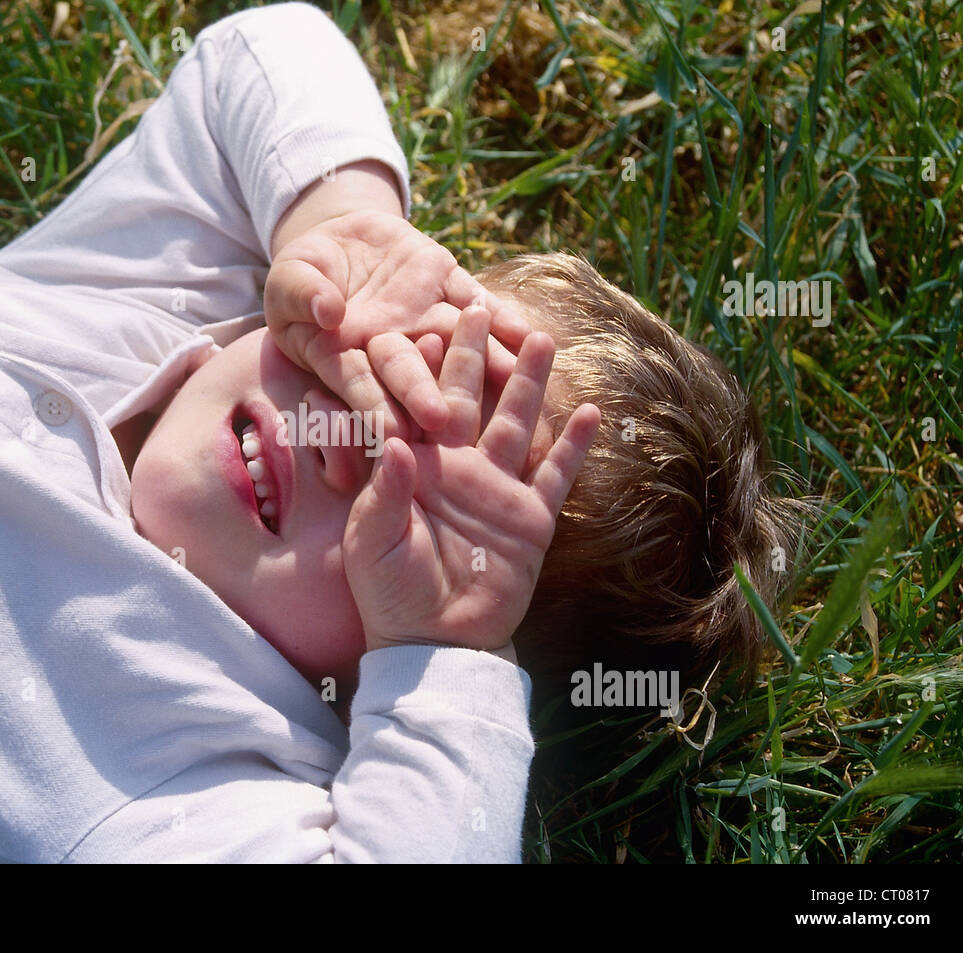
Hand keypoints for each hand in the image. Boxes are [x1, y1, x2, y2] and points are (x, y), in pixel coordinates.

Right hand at [265, 209, 534, 440]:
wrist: (338, 239)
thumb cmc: (301, 273)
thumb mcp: (290, 279)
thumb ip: (306, 294)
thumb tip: (328, 312)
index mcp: (343, 356)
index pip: (358, 385)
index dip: (373, 408)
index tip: (388, 433)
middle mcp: (389, 346)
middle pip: (410, 373)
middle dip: (426, 395)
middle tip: (443, 421)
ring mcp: (422, 317)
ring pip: (454, 345)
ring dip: (481, 364)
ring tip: (509, 381)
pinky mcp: (445, 282)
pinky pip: (476, 300)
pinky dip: (502, 317)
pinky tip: (528, 335)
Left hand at [342, 304, 600, 656]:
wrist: (434, 643)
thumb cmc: (390, 593)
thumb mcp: (373, 542)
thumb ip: (386, 492)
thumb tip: (397, 442)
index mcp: (413, 467)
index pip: (414, 405)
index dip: (419, 367)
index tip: (423, 323)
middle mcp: (457, 467)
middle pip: (467, 397)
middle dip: (472, 353)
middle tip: (478, 305)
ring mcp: (496, 488)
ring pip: (516, 422)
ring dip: (528, 383)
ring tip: (540, 339)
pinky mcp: (530, 518)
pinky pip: (555, 475)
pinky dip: (573, 446)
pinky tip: (590, 409)